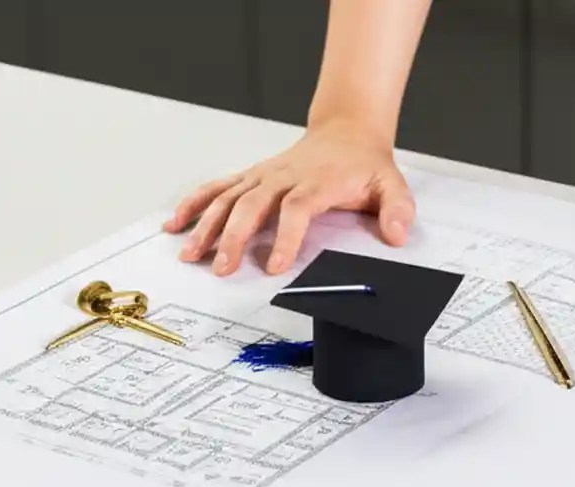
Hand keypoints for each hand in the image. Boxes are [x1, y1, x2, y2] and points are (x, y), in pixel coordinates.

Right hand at [163, 119, 414, 275]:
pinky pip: (217, 188)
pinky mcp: (251, 176)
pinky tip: (176, 223)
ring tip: (190, 254)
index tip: (275, 266)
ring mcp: (263, 175)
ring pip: (228, 198)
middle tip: (223, 268)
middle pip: (252, 205)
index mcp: (317, 182)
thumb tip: (398, 234)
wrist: (347, 131)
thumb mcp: (392, 185)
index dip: (284, 237)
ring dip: (206, 225)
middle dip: (234, 237)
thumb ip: (397, 210)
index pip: (296, 209)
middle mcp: (283, 177)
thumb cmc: (365, 165)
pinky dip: (194, 204)